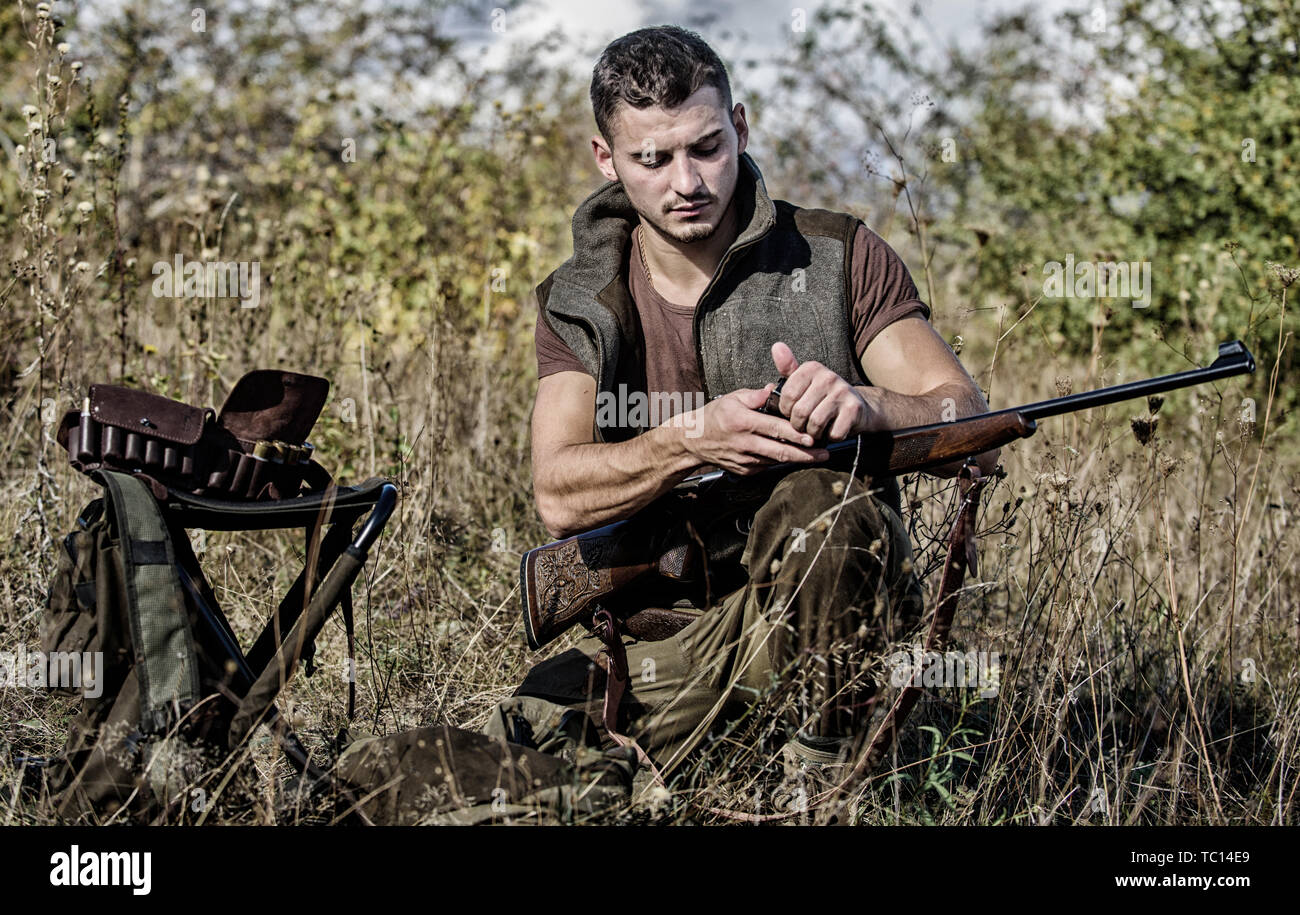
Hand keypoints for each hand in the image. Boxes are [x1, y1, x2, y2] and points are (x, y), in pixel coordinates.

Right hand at [676, 385, 829, 475]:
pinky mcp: (744, 470)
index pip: (775, 429)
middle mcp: (745, 444)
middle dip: (805, 455)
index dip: (796, 435)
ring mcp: (744, 460)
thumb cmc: (715, 416)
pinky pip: (767, 465)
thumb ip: (756, 395)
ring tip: (816, 456)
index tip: (814, 437)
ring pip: (776, 461)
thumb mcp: (733, 398)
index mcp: (743, 422)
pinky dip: (780, 461)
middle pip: (780, 452)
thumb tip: (775, 389)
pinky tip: (793, 457)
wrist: (694, 440)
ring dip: (796, 459)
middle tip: (825, 454)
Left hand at [771, 342, 879, 441]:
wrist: (860, 406)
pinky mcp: (854, 409)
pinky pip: (833, 433)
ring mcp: (842, 392)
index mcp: (812, 368)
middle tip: (804, 425)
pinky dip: (830, 437)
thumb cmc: (824, 396)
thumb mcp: (804, 381)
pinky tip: (832, 430)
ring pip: (815, 424)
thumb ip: (788, 369)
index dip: (786, 411)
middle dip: (799, 425)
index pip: (787, 396)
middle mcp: (828, 377)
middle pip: (800, 412)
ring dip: (814, 433)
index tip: (792, 412)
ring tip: (817, 429)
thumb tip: (776, 346)